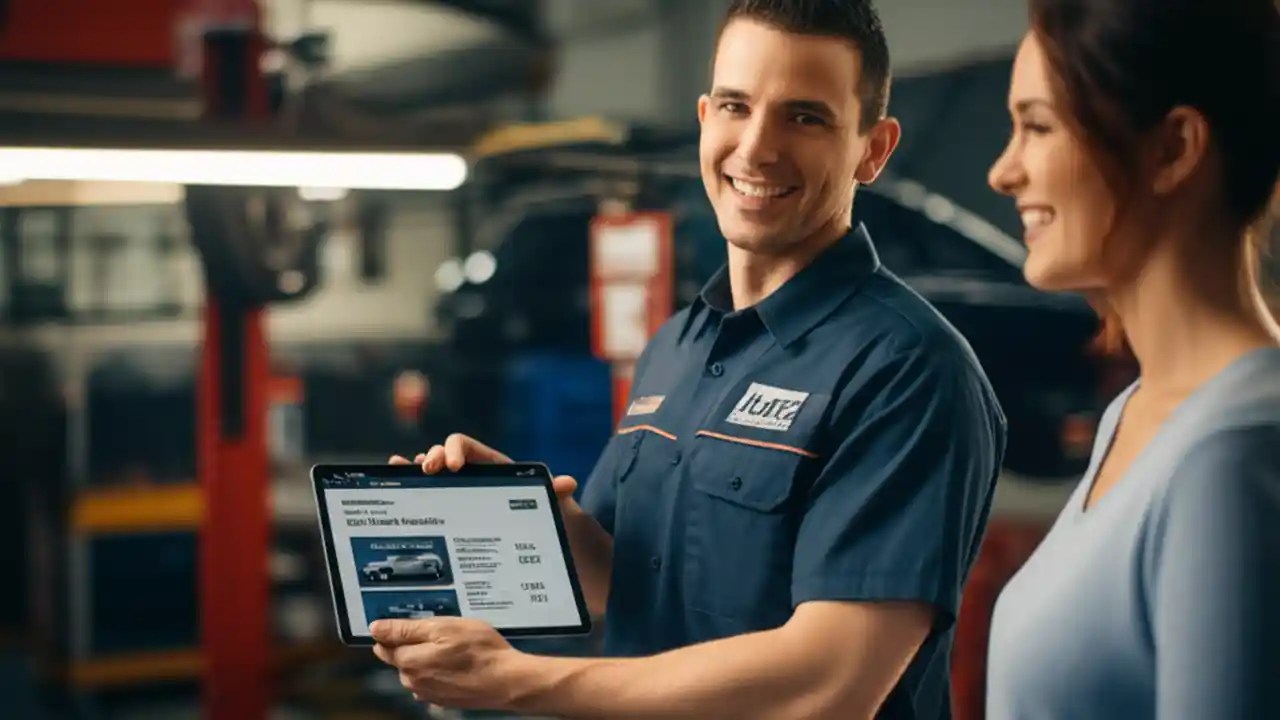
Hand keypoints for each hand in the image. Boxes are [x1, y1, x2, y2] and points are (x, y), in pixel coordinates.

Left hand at [371, 617, 530, 710]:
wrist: (506, 680)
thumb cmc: (479, 650)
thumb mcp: (443, 627)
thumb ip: (406, 629)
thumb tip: (376, 628)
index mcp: (409, 661)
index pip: (384, 645)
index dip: (393, 631)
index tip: (408, 622)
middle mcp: (413, 681)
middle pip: (400, 658)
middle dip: (411, 644)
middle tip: (437, 631)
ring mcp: (428, 693)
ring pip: (416, 670)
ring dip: (425, 658)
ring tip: (451, 646)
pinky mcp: (443, 700)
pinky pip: (431, 681)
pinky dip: (438, 671)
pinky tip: (455, 664)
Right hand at [390, 434, 578, 506]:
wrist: (544, 534)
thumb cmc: (546, 514)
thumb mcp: (550, 504)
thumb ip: (554, 492)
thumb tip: (567, 483)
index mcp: (490, 465)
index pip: (465, 446)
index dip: (454, 449)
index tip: (451, 465)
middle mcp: (471, 473)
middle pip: (442, 454)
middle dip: (431, 458)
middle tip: (427, 471)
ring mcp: (460, 490)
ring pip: (431, 471)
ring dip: (416, 468)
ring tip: (403, 469)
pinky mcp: (452, 507)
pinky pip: (428, 490)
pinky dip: (410, 481)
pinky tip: (396, 476)